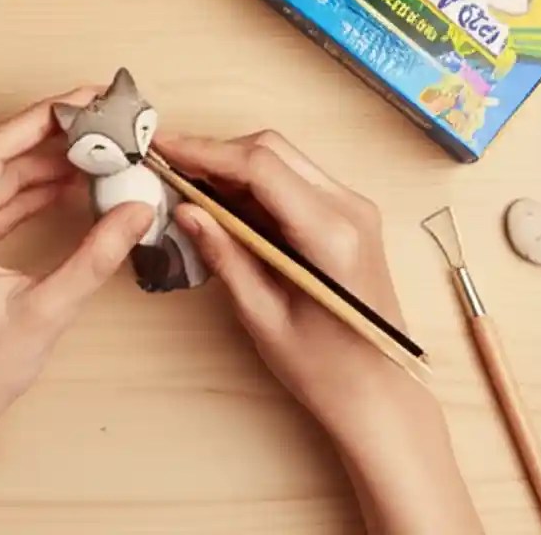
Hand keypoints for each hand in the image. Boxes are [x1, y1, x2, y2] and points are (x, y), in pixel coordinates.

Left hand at [0, 89, 153, 439]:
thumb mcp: (46, 312)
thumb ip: (95, 256)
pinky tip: (68, 185)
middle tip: (99, 119)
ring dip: (41, 164)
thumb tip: (137, 210)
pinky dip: (27, 194)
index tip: (83, 101)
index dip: (41, 119)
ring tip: (94, 150)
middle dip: (48, 135)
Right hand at [157, 130, 481, 532]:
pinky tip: (222, 204)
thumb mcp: (263, 316)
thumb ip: (225, 257)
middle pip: (271, 150)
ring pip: (282, 159)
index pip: (260, 166)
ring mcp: (354, 209)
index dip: (204, 151)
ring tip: (186, 186)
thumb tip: (185, 209)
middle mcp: (350, 209)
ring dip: (232, 166)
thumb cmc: (325, 368)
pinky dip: (254, 184)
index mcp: (331, 234)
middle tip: (166, 169)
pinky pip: (294, 181)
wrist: (380, 391)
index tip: (161, 150)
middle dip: (215, 153)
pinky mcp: (348, 216)